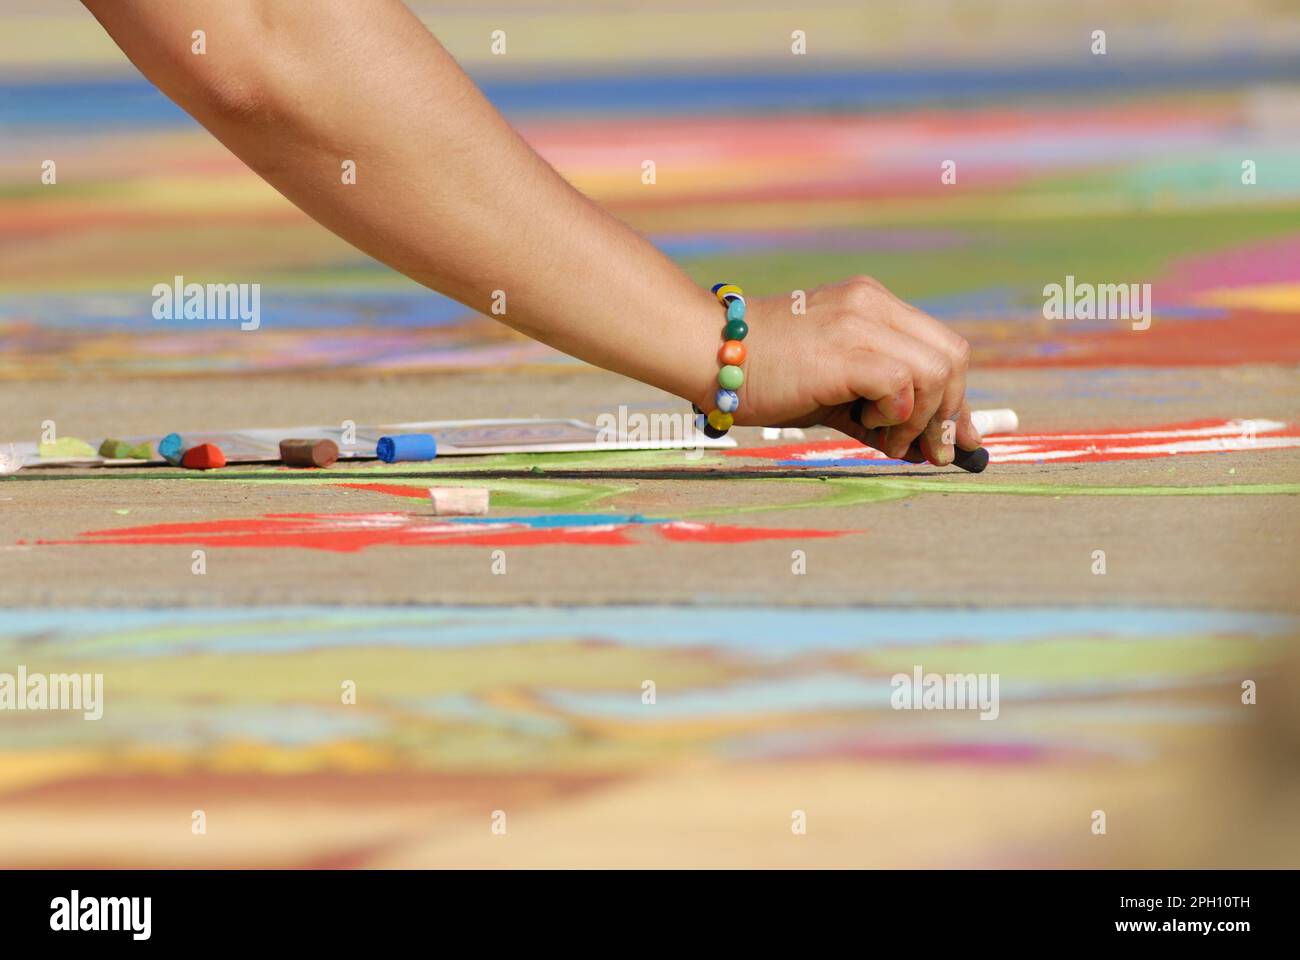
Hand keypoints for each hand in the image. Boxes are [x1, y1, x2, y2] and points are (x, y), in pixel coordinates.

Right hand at [733, 276, 980, 465]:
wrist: (705, 352)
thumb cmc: (760, 375)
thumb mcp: (831, 391)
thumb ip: (878, 412)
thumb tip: (923, 449)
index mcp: (871, 304)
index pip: (941, 346)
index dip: (956, 398)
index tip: (955, 439)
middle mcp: (872, 305)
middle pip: (952, 356)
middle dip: (951, 412)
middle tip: (930, 452)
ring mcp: (860, 323)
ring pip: (937, 370)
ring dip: (924, 418)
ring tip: (889, 440)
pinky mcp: (846, 351)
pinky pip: (904, 383)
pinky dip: (900, 415)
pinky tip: (869, 427)